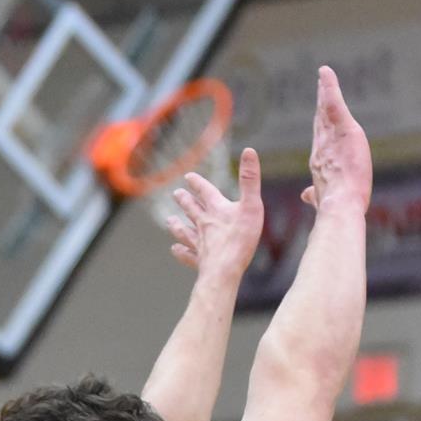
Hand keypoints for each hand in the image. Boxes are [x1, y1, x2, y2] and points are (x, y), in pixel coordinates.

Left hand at [165, 147, 263, 282]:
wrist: (225, 269)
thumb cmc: (240, 238)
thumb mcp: (251, 204)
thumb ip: (250, 179)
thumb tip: (249, 151)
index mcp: (216, 209)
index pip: (205, 191)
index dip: (197, 183)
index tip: (188, 176)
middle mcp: (204, 224)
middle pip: (192, 210)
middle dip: (185, 201)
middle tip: (176, 194)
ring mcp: (200, 243)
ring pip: (185, 231)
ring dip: (177, 225)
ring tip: (169, 221)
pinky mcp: (200, 260)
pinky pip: (188, 255)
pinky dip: (181, 251)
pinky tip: (174, 249)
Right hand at [299, 65, 371, 214]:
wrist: (339, 205)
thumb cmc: (335, 207)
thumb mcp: (323, 198)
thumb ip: (314, 194)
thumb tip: (305, 196)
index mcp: (321, 163)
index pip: (321, 138)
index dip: (320, 124)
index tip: (319, 111)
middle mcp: (322, 147)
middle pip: (321, 120)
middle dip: (321, 101)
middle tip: (321, 84)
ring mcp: (331, 137)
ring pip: (326, 108)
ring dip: (325, 89)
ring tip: (324, 74)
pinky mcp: (344, 129)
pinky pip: (335, 103)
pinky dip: (330, 87)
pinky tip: (326, 73)